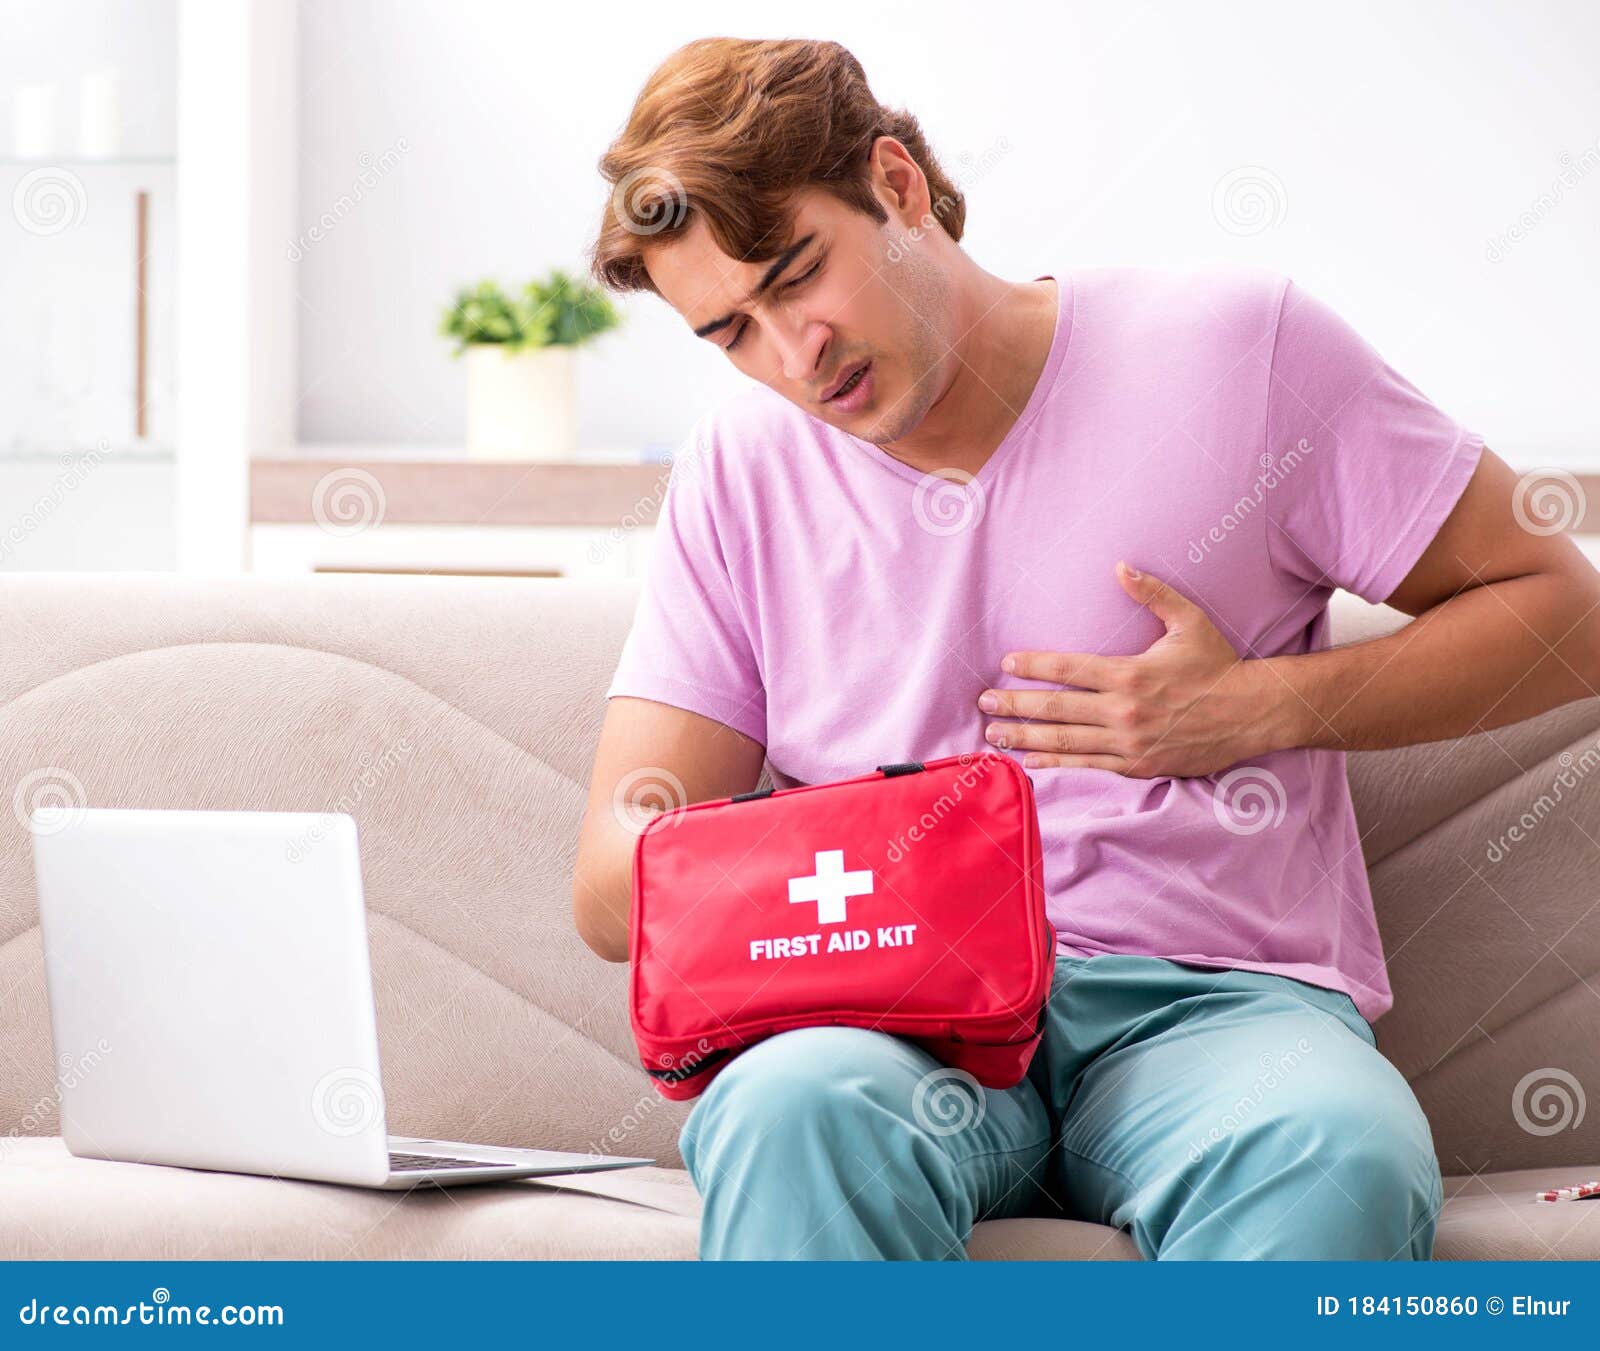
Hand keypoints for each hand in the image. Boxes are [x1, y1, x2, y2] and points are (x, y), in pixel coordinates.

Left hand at [977, 561, 1285, 776]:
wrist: (1252, 714)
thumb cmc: (1217, 665)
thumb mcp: (1189, 621)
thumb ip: (1152, 594)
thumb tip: (1121, 565)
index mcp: (1129, 672)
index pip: (1067, 667)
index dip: (1032, 665)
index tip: (1006, 663)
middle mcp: (1123, 710)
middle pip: (1056, 708)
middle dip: (1015, 705)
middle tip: (984, 703)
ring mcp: (1129, 741)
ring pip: (1065, 741)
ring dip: (1025, 737)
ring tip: (993, 734)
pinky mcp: (1137, 765)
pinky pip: (1087, 766)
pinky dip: (1056, 764)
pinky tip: (1029, 761)